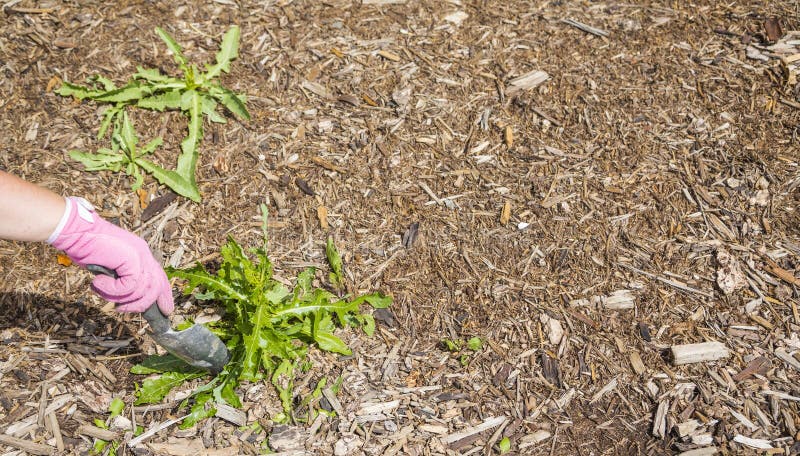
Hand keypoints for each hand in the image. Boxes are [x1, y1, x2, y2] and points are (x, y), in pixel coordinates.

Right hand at [48, 197, 173, 313]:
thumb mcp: (109, 266)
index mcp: (142, 253)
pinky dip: (111, 290)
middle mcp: (144, 254)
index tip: (165, 310)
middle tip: (124, 310)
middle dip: (144, 304)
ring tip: (102, 292)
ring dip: (119, 297)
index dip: (164, 296)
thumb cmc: (88, 247)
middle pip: (156, 286)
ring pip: (140, 290)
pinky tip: (97, 283)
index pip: (160, 277)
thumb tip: (126, 298)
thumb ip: (121, 277)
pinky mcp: (132, 260)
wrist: (77, 231)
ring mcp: (140, 256)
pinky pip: (128, 287)